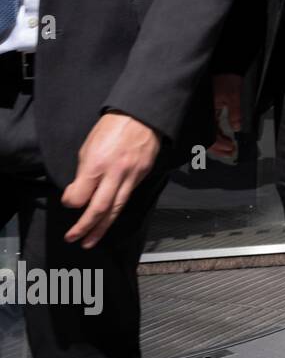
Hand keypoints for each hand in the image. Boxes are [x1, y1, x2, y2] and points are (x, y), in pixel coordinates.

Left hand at [62, 112, 161, 248]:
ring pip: (115, 209)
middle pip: (99, 209)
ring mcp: (130, 176)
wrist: (141, 117)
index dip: (71, 202)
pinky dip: (116, 211)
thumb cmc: (112, 128)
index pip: (80, 196)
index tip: (69, 203)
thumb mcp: (88, 146)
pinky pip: (126, 197)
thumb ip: (83, 173)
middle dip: (85, 227)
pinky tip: (109, 220)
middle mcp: (114, 174)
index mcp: (96, 164)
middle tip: (74, 239)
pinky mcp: (141, 176)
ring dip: (102, 228)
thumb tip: (78, 193)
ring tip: (91, 241)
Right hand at [211, 73, 242, 157]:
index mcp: (205, 111)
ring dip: (218, 141)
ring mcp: (203, 111)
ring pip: (207, 132)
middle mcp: (201, 112)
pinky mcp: (206, 108)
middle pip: (206, 136)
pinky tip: (224, 136)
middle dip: (218, 147)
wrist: (224, 66)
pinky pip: (209, 124)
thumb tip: (237, 127)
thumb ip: (235, 113)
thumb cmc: (226, 77)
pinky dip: (217, 132)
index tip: (229, 150)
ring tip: (228, 146)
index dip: (219, 145)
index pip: (208, 135)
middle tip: (229, 152)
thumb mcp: (233, 96)